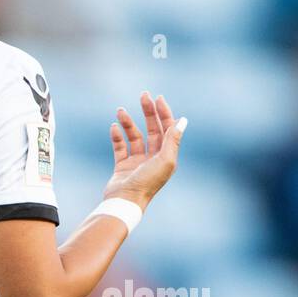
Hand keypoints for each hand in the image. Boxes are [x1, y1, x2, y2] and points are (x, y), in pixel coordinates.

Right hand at [103, 91, 185, 209]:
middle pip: (153, 129)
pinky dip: (117, 136)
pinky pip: (120, 146)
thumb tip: (183, 120)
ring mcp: (137, 162)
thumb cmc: (148, 182)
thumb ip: (173, 139)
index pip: (167, 129)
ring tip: (120, 110)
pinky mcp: (122, 165)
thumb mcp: (165, 160)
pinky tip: (114, 126)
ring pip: (134, 136)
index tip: (158, 98)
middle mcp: (153, 158)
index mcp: (166, 157)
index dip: (164, 113)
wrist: (125, 201)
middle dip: (148, 112)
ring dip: (128, 122)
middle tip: (143, 95)